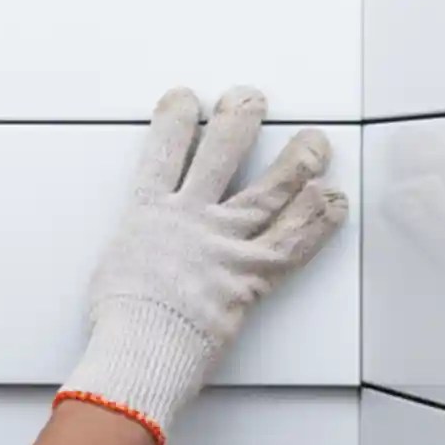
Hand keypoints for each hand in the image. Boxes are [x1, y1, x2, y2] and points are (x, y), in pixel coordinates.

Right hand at [56, 87, 346, 444]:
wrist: (143, 344)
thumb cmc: (120, 318)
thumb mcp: (111, 270)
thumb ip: (135, 249)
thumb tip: (140, 254)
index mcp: (148, 214)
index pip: (163, 152)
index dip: (174, 120)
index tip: (183, 100)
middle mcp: (191, 217)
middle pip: (221, 152)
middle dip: (238, 119)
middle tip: (249, 99)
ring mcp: (226, 242)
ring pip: (271, 189)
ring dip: (297, 159)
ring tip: (312, 140)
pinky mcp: (253, 273)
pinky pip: (294, 240)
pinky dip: (318, 219)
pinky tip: (332, 199)